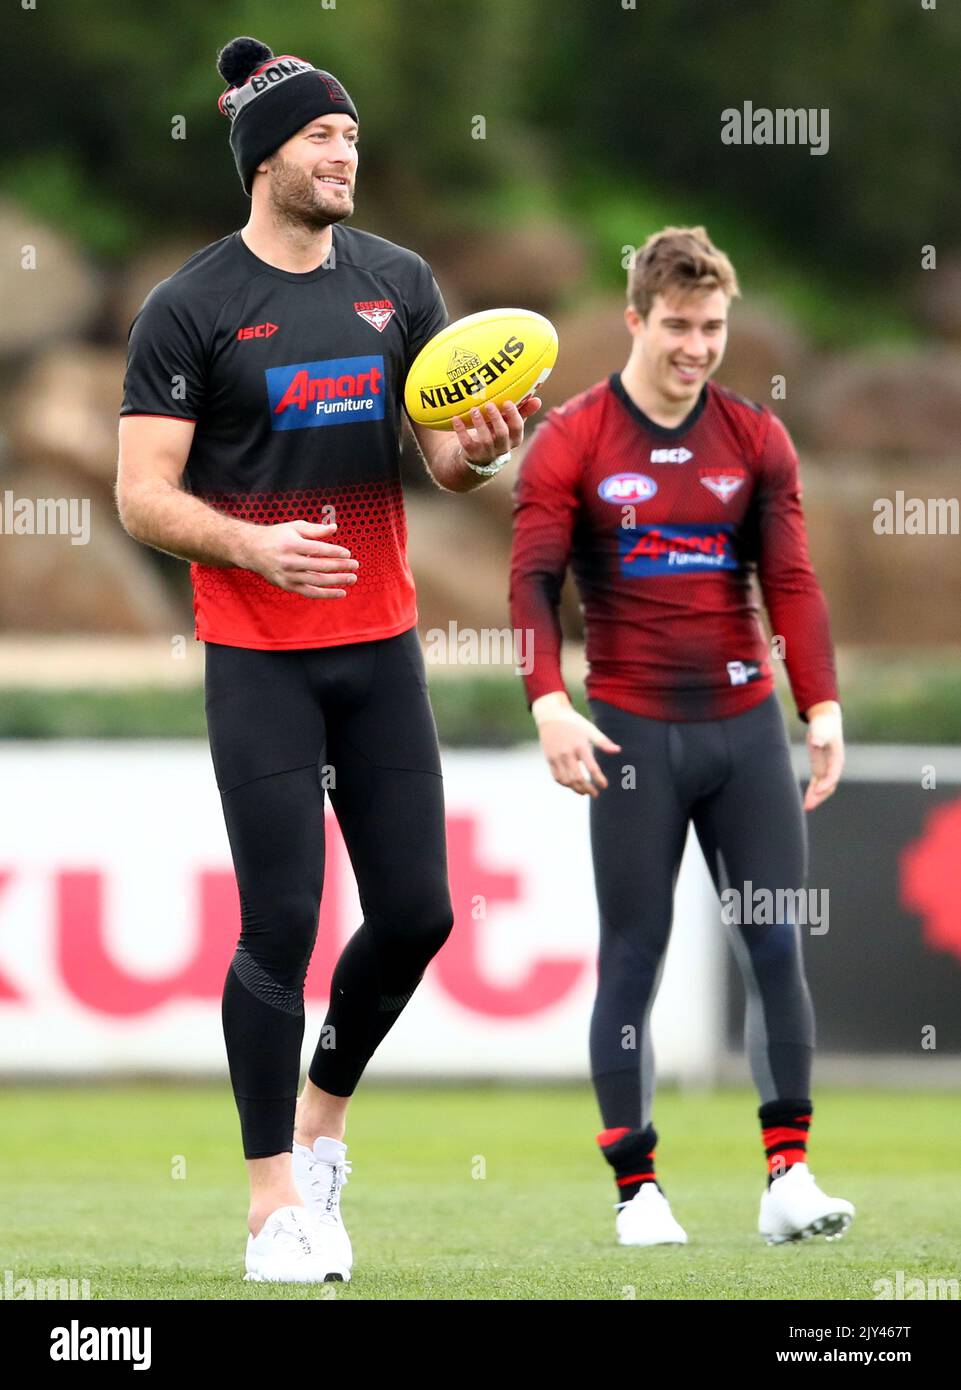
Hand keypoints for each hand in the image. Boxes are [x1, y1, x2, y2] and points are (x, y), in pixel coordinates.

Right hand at [243, 520, 358, 598]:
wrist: (253, 551)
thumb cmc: (278, 536)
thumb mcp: (295, 528)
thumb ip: (315, 530)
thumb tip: (335, 528)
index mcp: (291, 545)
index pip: (318, 550)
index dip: (335, 552)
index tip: (348, 553)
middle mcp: (289, 562)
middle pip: (320, 566)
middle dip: (340, 566)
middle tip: (355, 565)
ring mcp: (288, 576)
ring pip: (317, 581)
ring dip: (337, 581)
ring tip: (352, 578)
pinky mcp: (288, 586)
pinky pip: (310, 593)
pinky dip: (327, 594)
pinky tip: (341, 593)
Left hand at [450, 396, 541, 467]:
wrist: (478, 456)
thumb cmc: (497, 433)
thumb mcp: (510, 424)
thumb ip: (522, 411)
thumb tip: (538, 399)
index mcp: (513, 439)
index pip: (517, 429)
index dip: (513, 416)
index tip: (507, 402)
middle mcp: (502, 448)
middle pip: (502, 434)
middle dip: (497, 419)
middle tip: (490, 405)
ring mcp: (487, 453)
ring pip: (485, 440)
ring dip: (479, 424)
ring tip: (474, 410)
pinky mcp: (472, 454)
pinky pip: (466, 443)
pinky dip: (460, 430)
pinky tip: (455, 418)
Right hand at [532, 692, 621, 798]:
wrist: (550, 716)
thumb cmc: (574, 723)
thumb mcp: (589, 729)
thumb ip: (603, 742)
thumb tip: (617, 750)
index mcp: (580, 745)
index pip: (592, 768)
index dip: (599, 779)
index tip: (604, 786)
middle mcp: (568, 753)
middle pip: (578, 778)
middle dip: (588, 789)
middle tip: (595, 794)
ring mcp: (557, 757)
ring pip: (566, 780)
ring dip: (576, 789)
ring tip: (584, 792)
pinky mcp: (549, 759)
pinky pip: (556, 777)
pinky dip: (565, 784)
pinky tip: (572, 785)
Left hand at [803, 700, 843, 810]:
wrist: (826, 720)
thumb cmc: (824, 724)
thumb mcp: (821, 729)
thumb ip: (819, 736)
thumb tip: (816, 742)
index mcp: (837, 759)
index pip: (833, 775)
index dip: (826, 784)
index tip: (817, 791)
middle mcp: (833, 767)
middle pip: (829, 786)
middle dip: (819, 796)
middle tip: (808, 806)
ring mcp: (826, 768)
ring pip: (823, 788)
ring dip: (815, 798)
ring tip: (805, 808)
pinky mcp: (819, 768)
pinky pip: (816, 784)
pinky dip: (811, 793)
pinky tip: (805, 802)